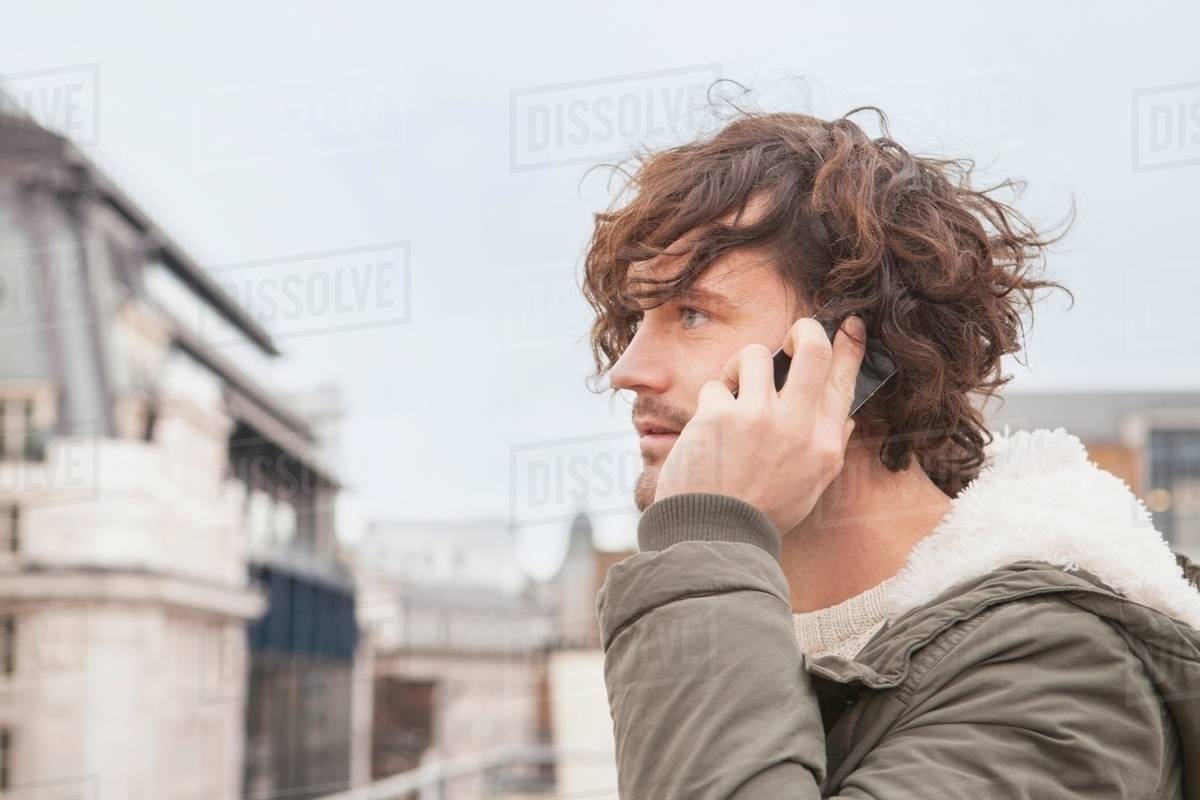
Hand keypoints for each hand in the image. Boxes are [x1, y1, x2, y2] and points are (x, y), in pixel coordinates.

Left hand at [653, 315, 867, 534]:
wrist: (713, 535)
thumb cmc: (760, 513)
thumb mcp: (810, 487)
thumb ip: (829, 449)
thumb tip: (848, 417)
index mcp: (823, 445)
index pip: (845, 381)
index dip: (849, 346)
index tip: (849, 326)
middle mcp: (796, 426)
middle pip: (813, 348)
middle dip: (803, 329)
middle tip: (790, 336)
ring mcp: (757, 417)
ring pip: (755, 355)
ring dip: (741, 366)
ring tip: (734, 389)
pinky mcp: (719, 416)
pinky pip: (715, 385)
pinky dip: (710, 401)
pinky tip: (708, 425)